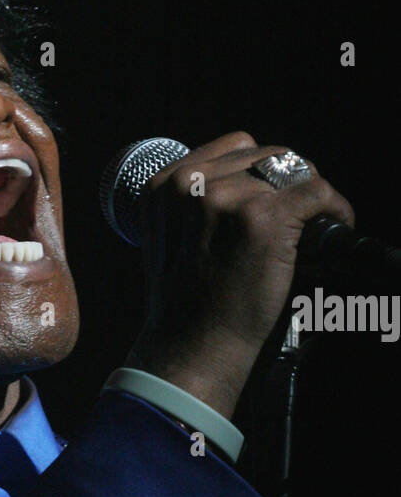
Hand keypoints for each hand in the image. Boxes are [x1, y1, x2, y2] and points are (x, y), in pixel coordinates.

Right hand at [126, 131, 354, 418]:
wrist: (193, 348)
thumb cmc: (186, 306)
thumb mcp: (172, 240)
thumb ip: (197, 205)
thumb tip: (251, 184)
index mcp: (163, 187)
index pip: (233, 148)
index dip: (260, 171)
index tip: (273, 195)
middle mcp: (190, 185)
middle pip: (266, 155)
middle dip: (287, 183)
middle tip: (298, 215)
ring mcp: (228, 198)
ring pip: (293, 171)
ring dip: (309, 198)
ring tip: (310, 228)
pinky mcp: (265, 216)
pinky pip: (316, 191)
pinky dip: (334, 208)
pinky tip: (334, 226)